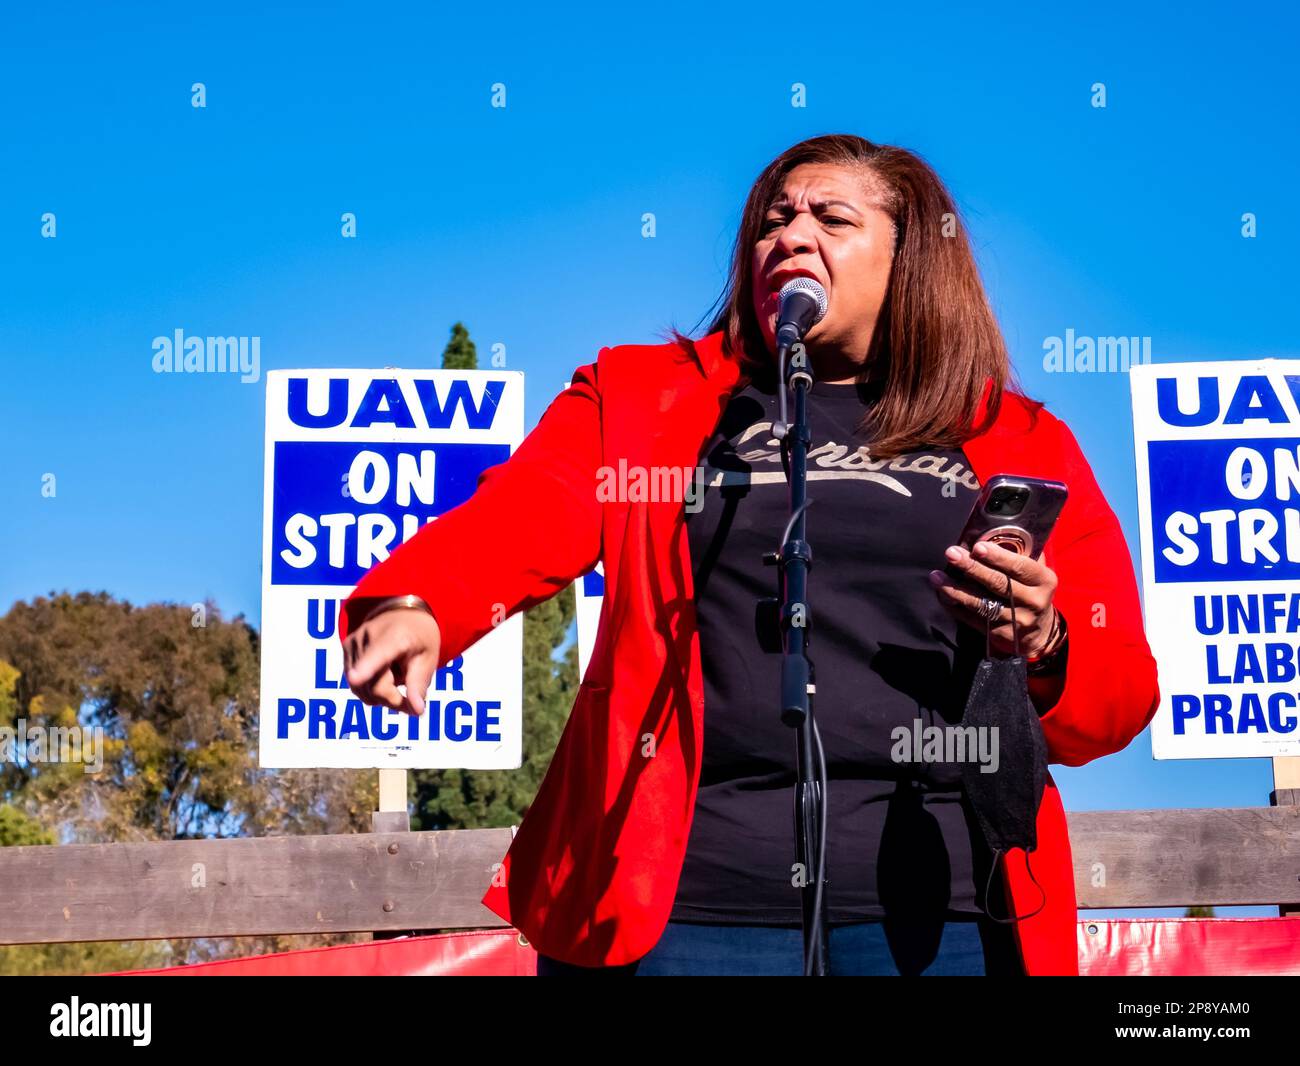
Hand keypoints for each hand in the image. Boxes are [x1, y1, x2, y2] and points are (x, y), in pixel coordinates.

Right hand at [342, 608, 441, 715]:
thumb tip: (417, 711)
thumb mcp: (429, 658)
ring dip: (382, 695)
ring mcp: (353, 643)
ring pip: (361, 689)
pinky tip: (384, 673)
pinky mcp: (346, 649)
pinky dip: (371, 688)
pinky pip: (356, 685)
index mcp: (395, 635)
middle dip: (393, 700)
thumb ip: (419, 684)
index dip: (366, 667)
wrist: (403, 614)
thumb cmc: (419, 637)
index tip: (355, 677)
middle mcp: (369, 636)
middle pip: (373, 685)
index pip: (379, 654)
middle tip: (413, 701)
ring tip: (398, 676)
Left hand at [928, 540, 1059, 657]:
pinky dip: (954, 606)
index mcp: (1044, 581)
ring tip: (936, 576)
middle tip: (951, 554)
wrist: (1038, 631)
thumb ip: (1019, 554)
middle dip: (972, 567)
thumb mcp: (1035, 572)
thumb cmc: (1031, 590)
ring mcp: (1016, 620)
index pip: (1020, 567)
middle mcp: (1033, 601)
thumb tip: (989, 535)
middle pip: (998, 583)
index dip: (998, 557)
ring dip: (955, 589)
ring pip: (981, 603)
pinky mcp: (999, 634)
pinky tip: (941, 594)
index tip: (977, 547)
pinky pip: (972, 618)